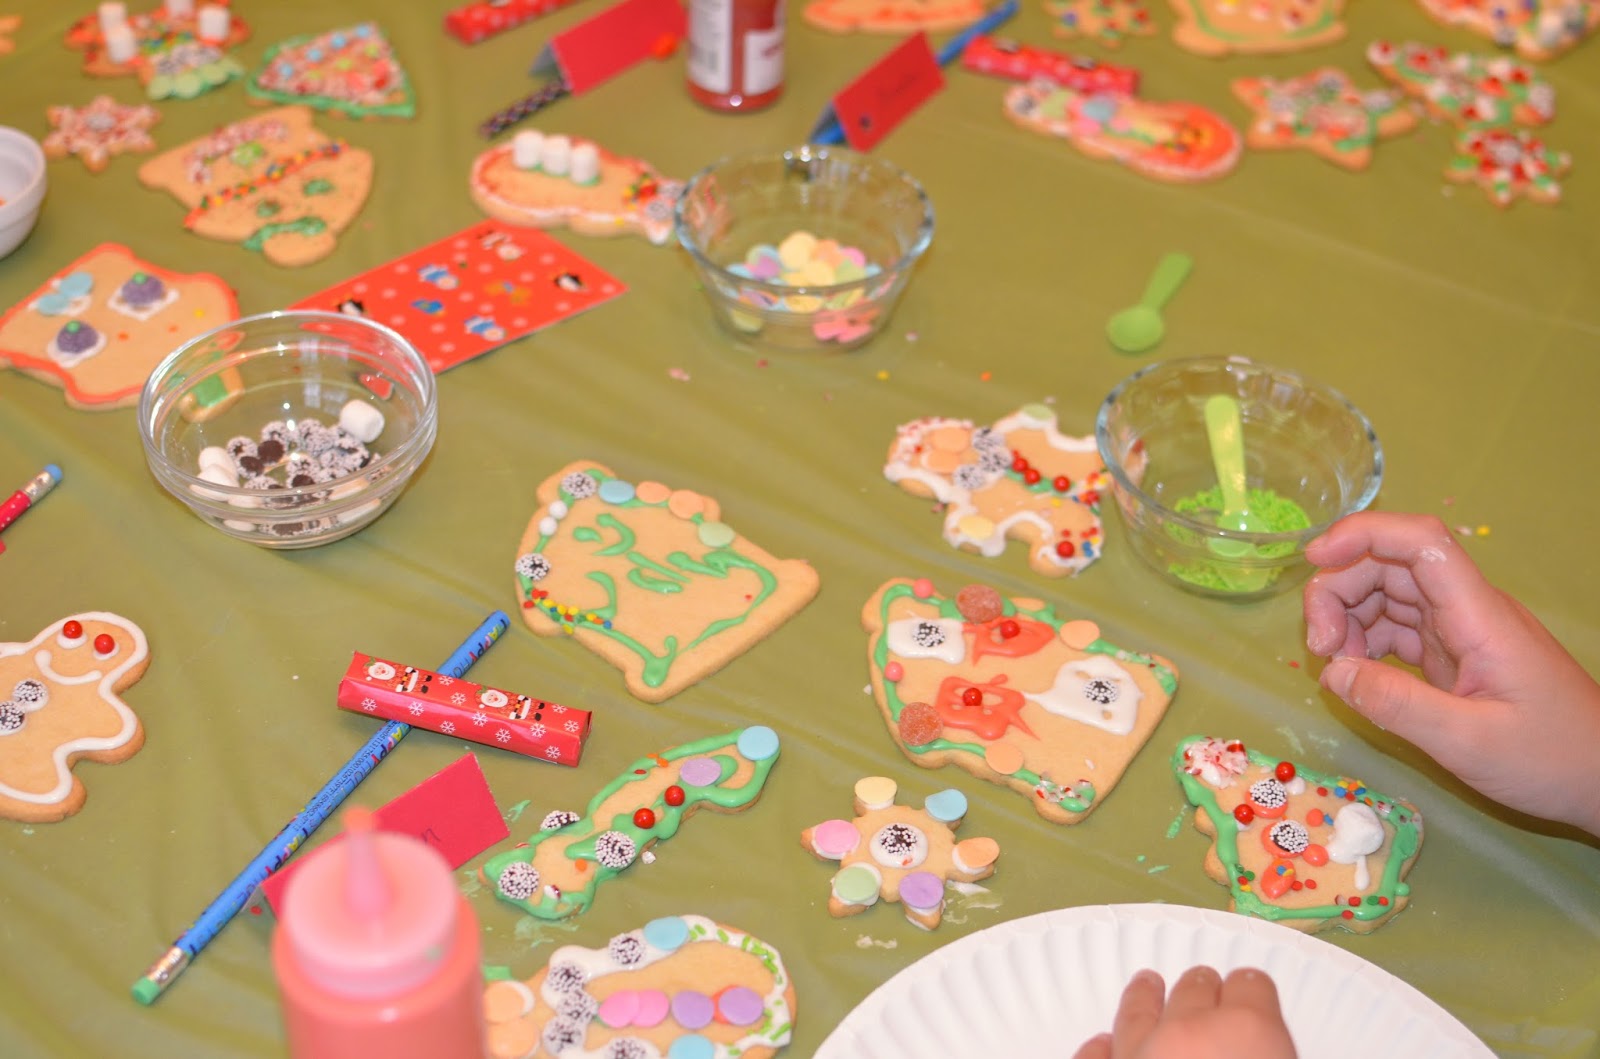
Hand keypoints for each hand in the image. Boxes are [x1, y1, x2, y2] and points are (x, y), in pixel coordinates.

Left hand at [1073, 967, 1295, 1058]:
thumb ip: (1273, 1047)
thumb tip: (1260, 1046)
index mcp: (1250, 1033)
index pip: (1253, 986)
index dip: (1254, 994)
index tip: (1253, 997)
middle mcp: (1189, 1034)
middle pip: (1195, 988)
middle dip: (1204, 992)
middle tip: (1209, 995)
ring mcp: (1135, 1055)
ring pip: (1139, 1010)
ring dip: (1146, 998)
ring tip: (1146, 984)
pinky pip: (1096, 1056)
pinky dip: (1101, 1050)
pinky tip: (1102, 1044)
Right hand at [1303, 512, 1599, 835]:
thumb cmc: (1550, 758)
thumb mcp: (1469, 743)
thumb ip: (1397, 706)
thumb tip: (1332, 673)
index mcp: (1479, 615)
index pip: (1420, 542)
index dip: (1362, 534)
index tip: (1312, 562)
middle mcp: (1467, 610)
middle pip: (1390, 565)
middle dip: (1340, 591)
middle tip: (1319, 648)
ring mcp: (1460, 630)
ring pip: (1388, 594)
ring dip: (1348, 617)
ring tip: (1333, 666)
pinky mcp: (1454, 653)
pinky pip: (1397, 628)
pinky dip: (1365, 642)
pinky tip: (1354, 674)